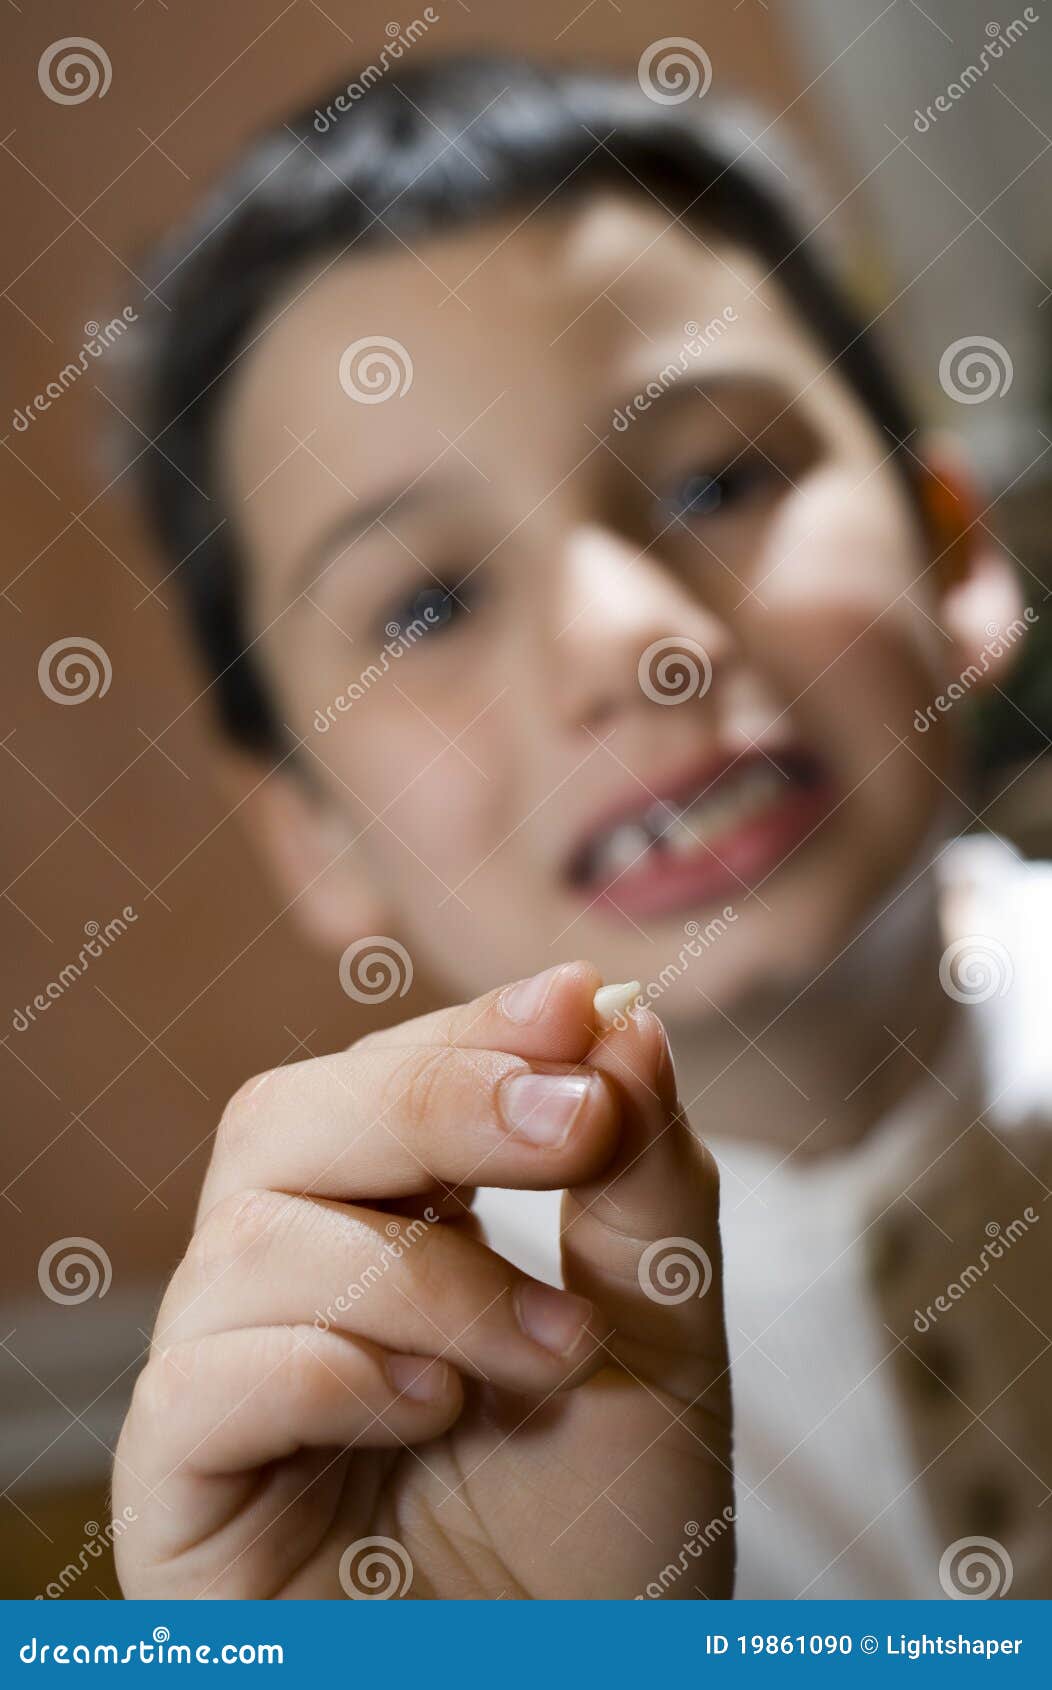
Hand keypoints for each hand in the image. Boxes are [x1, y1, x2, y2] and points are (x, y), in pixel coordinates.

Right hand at [113, 961, 731, 1598]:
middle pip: (284, 1119)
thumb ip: (644, 1176)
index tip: (580, 1002)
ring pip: (251, 1238)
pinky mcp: (180, 1493)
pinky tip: (430, 1413)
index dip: (473, 1031)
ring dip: (426, 1276)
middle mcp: (287, 1287)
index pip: (383, 1077)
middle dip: (436, 1103)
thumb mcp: (665, 1333)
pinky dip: (330, 1370)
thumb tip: (626, 1017)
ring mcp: (226, 1385)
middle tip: (573, 1127)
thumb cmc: (610, 1534)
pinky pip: (200, 1380)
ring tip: (549, 1351)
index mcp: (387, 1227)